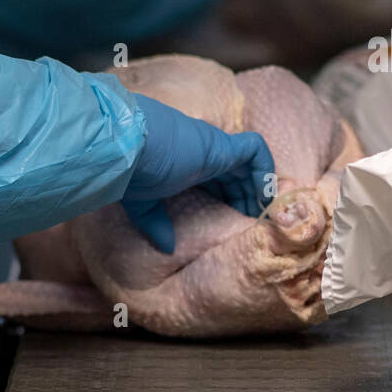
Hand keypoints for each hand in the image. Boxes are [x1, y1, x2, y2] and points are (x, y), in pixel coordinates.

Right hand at [122, 93, 274, 252]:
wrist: (127, 147)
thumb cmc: (132, 172)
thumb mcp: (143, 203)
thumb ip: (156, 222)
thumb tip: (167, 247)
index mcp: (188, 165)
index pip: (219, 182)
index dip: (230, 201)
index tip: (234, 224)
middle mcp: (205, 154)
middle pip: (238, 176)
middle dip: (247, 199)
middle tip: (251, 224)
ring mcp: (215, 147)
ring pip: (251, 165)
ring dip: (259, 189)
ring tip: (259, 215)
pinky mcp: (223, 144)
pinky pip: (255, 150)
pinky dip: (264, 170)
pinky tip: (259, 196)